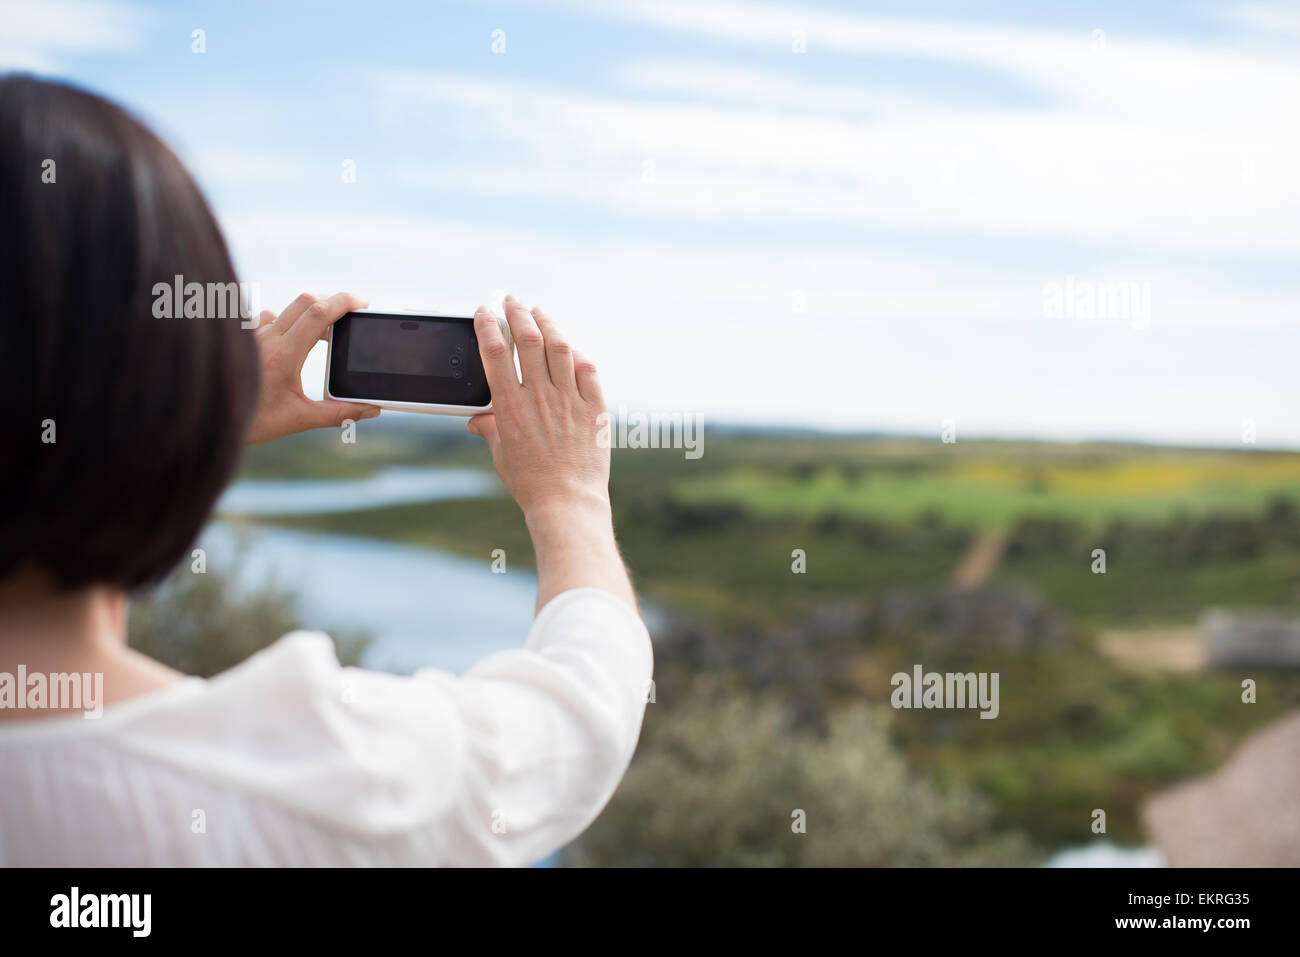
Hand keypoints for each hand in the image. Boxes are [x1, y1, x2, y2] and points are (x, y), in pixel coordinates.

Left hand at [245, 292, 380, 444]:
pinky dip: (286, 322)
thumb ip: (338, 414)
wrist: (208, 418)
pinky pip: (267, 318)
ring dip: (309, 313)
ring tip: (323, 332)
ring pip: (287, 310)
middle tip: (350, 315)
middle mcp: (267, 339)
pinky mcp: (243, 339)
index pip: (318, 314)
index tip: (362, 303)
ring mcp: (253, 336)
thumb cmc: (251, 421)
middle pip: (306, 301)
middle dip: (333, 302)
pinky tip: (290, 339)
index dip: (344, 302)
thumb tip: (370, 409)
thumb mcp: (298, 420)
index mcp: (284, 355)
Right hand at [467, 295, 609, 516]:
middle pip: (527, 339)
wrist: (567, 503)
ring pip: (559, 346)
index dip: (487, 325)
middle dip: (517, 312)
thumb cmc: (531, 483)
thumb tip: (476, 420)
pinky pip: (587, 370)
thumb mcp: (501, 455)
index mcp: (510, 407)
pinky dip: (576, 353)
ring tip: (538, 311)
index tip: (484, 311)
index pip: (494, 352)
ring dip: (547, 323)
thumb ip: (490, 429)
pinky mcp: (594, 409)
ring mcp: (569, 400)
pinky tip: (569, 347)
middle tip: (511, 301)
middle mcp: (539, 397)